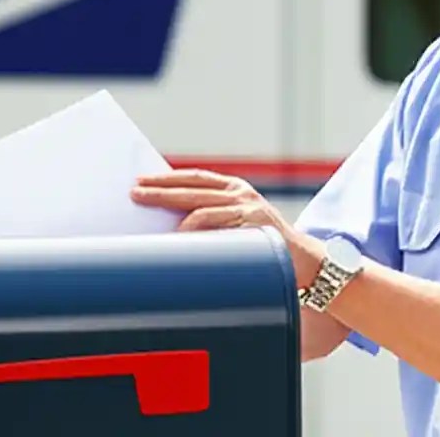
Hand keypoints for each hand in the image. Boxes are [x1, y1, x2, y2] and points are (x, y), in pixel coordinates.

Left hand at [131, 169, 321, 282]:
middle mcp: (241, 193)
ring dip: (172, 212)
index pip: (196, 178)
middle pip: (192, 188)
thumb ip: (216, 216)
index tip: (142, 181)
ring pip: (200, 206)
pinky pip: (216, 225)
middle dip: (160, 191)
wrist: (304, 261)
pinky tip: (179, 235)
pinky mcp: (252, 224)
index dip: (167, 178)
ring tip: (151, 220)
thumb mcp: (241, 222)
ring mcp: (247, 207)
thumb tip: (175, 223)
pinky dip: (195, 229)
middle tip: (134, 193)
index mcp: (236, 188)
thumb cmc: (266, 245)